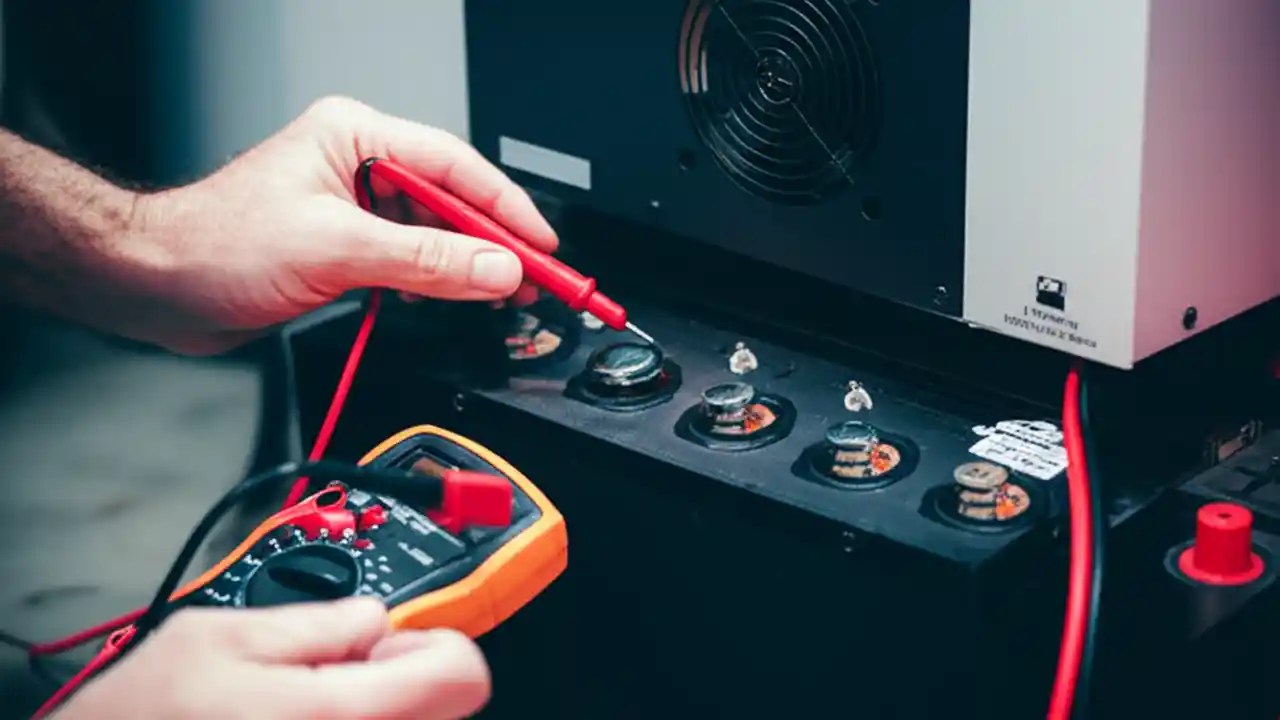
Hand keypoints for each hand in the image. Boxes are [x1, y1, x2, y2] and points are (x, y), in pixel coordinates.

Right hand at [54, 598, 489, 719]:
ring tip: (304, 704)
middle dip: (402, 678)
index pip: (463, 676)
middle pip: (445, 708)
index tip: (398, 641)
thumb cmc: (145, 718)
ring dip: (377, 709)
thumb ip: (317, 621)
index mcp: (339, 714)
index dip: (437, 644)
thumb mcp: (222, 636)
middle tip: (338, 671)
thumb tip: (377, 618)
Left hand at [122, 96, 556, 353]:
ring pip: (433, 235)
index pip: (454, 167)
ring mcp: (352, 207)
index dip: (506, 209)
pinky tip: (447, 299)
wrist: (160, 287)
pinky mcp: (345, 247)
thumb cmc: (218, 245)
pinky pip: (409, 260)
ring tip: (502, 295)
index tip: (543, 246)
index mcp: (356, 136)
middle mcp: (358, 165)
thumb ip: (427, 260)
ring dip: (466, 268)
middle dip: (493, 244)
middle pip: (451, 202)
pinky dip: (434, 282)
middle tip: (537, 279)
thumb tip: (494, 268)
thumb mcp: (339, 251)